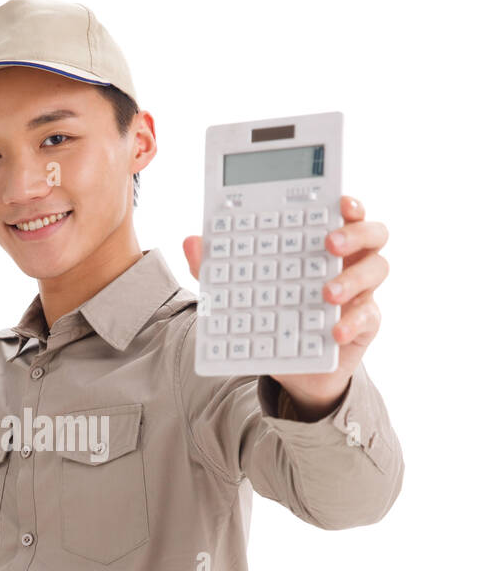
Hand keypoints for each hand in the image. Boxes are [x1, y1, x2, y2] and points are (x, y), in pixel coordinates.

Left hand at [183, 195, 389, 419]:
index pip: (345, 213)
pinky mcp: (365, 322)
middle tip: (329, 243)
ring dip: (354, 277)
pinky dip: (352, 321)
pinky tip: (334, 331)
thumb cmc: (273, 316)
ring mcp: (360, 291)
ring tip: (327, 293)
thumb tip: (191, 242)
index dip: (349, 203)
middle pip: (373, 232)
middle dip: (356, 232)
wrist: (292, 369)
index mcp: (322, 243)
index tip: (340, 201)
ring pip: (378, 268)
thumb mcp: (241, 291)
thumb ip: (218, 268)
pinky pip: (369, 315)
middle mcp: (348, 261)